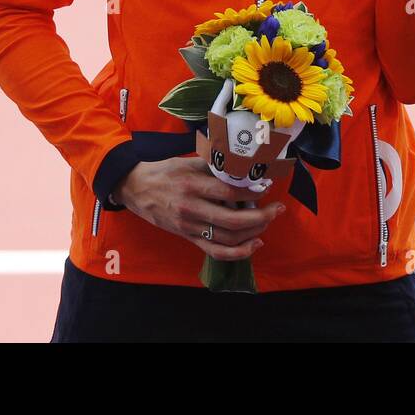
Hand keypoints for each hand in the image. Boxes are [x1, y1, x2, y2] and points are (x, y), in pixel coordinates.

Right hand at [113, 156, 285, 260]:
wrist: (136, 188)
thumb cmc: (165, 171)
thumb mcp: (188, 161)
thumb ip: (214, 165)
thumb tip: (244, 164)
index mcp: (192, 185)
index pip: (229, 192)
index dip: (252, 191)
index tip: (267, 186)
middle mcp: (191, 209)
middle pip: (233, 220)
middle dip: (261, 216)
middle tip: (278, 208)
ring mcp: (189, 227)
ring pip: (227, 238)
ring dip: (253, 233)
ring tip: (268, 222)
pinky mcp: (188, 238)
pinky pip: (215, 251)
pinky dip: (238, 252)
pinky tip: (254, 244)